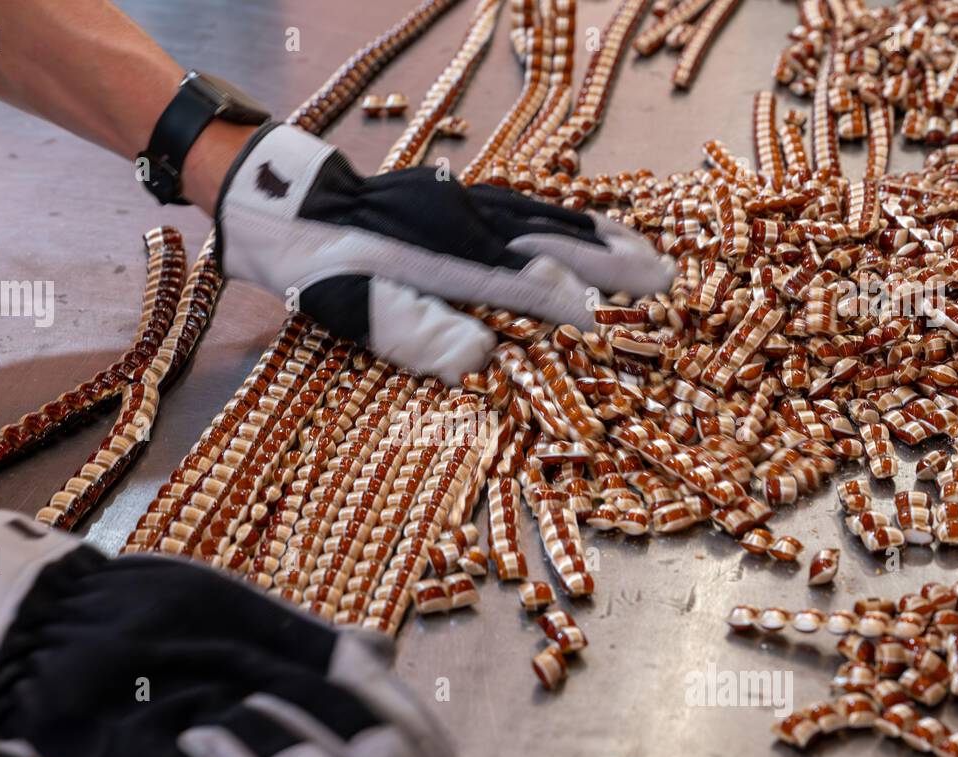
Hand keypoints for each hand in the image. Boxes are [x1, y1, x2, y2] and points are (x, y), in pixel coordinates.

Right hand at [0, 511, 452, 756]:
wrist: (31, 617)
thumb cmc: (143, 615)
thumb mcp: (232, 603)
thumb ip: (306, 635)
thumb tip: (381, 651)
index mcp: (266, 628)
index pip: (357, 677)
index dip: (406, 726)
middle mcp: (234, 661)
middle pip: (325, 720)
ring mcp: (180, 703)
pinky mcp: (124, 745)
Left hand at [216, 123, 674, 383]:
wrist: (291, 208)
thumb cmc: (325, 268)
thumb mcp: (357, 310)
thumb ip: (419, 334)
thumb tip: (482, 360)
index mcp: (449, 257)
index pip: (528, 284)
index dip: (574, 307)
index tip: (616, 329)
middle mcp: (470, 223)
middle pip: (556, 242)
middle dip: (613, 263)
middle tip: (666, 280)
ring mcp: (468, 203)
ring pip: (549, 217)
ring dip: (600, 235)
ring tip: (644, 251)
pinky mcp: (461, 195)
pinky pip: (529, 203)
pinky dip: (567, 215)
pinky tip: (584, 225)